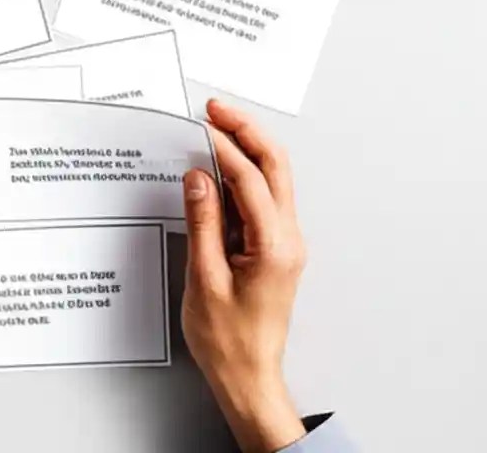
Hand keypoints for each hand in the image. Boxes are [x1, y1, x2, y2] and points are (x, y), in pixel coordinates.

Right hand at [182, 99, 308, 452]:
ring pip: (273, 179)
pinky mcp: (274, 248)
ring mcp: (285, 242)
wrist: (249, 375)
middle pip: (275, 167)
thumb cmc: (228, 340)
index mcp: (274, 246)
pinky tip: (218, 172)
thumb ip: (202, 223)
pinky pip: (262, 199)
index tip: (200, 128)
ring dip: (246, 150)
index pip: (251, 180)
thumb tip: (198, 177)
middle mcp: (288, 239)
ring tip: (214, 131)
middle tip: (216, 110)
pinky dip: (242, 177)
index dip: (225, 149)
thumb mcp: (204, 279)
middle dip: (247, 132)